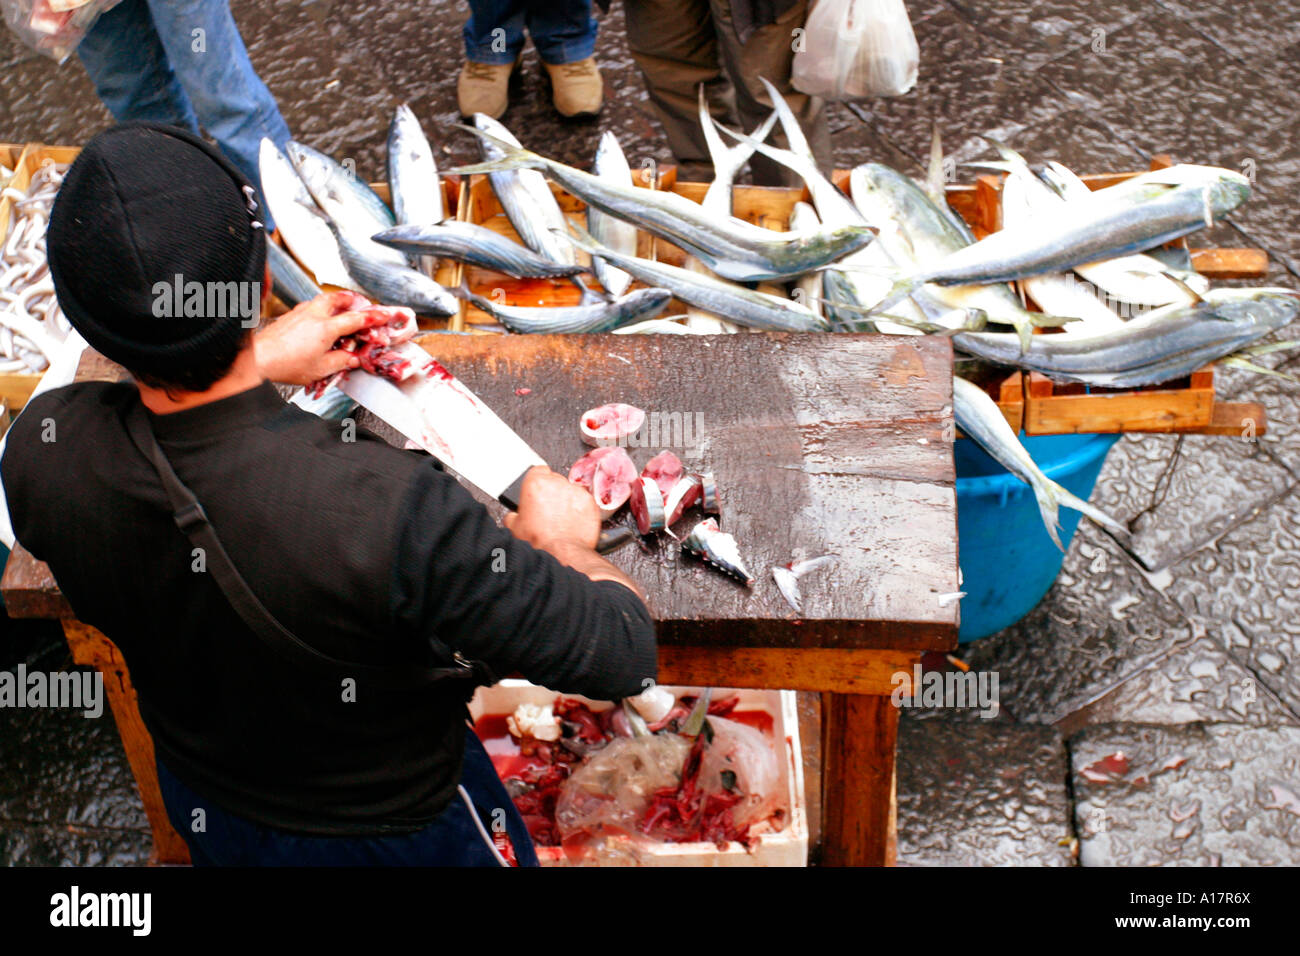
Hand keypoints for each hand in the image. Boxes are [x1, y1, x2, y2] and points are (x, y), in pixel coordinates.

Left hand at [253, 291, 383, 384]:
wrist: (259, 360)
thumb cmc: (286, 365)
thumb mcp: (321, 369)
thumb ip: (342, 361)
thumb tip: (352, 358)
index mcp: (325, 328)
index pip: (355, 319)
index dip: (372, 317)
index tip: (382, 315)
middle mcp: (312, 316)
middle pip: (336, 298)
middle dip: (350, 299)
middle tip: (359, 302)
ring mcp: (299, 313)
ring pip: (320, 299)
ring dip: (333, 301)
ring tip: (339, 308)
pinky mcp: (288, 317)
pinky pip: (308, 306)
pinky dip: (318, 308)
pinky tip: (316, 318)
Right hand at [504, 467, 601, 551]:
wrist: (563, 555)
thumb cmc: (540, 542)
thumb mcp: (514, 528)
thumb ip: (512, 515)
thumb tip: (512, 517)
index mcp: (536, 484)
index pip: (539, 470)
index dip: (538, 480)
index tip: (538, 489)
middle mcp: (557, 484)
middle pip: (555, 480)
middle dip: (552, 492)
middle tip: (548, 510)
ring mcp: (576, 492)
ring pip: (570, 491)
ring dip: (566, 501)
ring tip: (561, 519)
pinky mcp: (590, 502)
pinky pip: (584, 502)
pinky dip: (580, 510)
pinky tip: (572, 522)